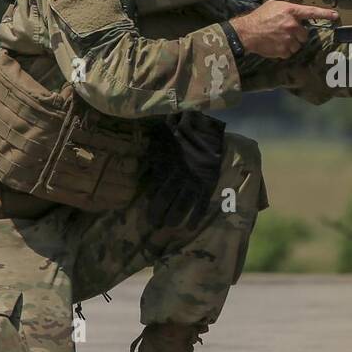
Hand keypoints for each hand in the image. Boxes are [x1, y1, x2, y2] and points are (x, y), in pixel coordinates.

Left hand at [146, 111, 226, 229]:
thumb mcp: (158, 143)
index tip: (148, 214)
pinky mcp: (207, 182)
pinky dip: (196, 217)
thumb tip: (144, 177)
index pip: (155, 192)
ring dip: (174, 218)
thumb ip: (152, 160)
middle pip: (165, 201)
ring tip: (169, 226)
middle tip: (155, 225)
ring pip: (182, 205)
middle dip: (159, 215)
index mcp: (164, 167)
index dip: (151, 205)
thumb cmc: (176, 131)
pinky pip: (201, 203)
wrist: (202, 124)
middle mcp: (178, 177)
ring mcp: (194, 181)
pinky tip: (190, 227)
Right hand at [228, 0, 337, 58]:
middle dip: (297, 34)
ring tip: (278, 38)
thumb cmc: (258, 18)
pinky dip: (284, 50)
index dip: (325, 14)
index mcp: (290, 11)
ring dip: (291, 43)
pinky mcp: (284, 50)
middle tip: (286, 32)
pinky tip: (275, 45)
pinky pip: (289, 52)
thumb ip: (286, 7)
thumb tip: (293, 10)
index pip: (312, 12)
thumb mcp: (272, 5)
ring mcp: (289, 39)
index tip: (335, 16)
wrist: (246, 32)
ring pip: (298, 45)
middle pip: (305, 34)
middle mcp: (292, 25)